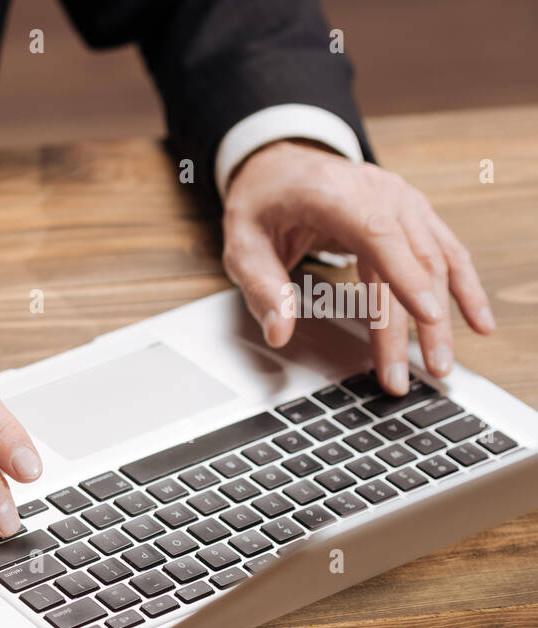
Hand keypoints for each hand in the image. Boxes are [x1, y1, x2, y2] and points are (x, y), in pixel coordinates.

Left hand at [221, 140, 494, 393]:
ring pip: (434, 259)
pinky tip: (477, 321)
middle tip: (419, 372)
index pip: (376, 234)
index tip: (427, 314)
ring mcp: (400, 199)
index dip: (405, 276)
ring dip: (444, 315)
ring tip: (441, 363)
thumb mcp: (241, 243)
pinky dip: (463, 287)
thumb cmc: (262, 203)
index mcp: (331, 192)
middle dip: (419, 321)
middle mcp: (375, 190)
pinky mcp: (411, 213)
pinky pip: (445, 251)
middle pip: (410, 259)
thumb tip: (279, 331)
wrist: (280, 164)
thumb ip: (261, 287)